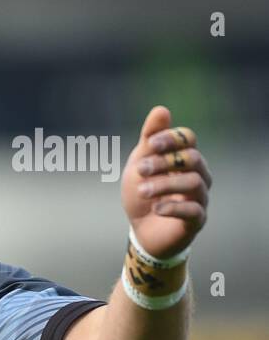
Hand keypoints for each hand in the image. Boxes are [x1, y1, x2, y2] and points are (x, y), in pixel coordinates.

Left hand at [121, 105, 210, 259]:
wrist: (142, 230)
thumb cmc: (143, 193)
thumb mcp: (140, 164)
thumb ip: (150, 139)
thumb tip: (161, 109)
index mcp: (183, 158)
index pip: (188, 139)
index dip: (171, 138)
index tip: (150, 144)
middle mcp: (198, 174)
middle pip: (192, 158)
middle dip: (164, 162)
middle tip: (140, 170)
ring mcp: (200, 197)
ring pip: (194, 182)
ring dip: (165, 184)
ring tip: (142, 191)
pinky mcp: (197, 220)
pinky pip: (194, 210)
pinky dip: (173, 207)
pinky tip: (155, 208)